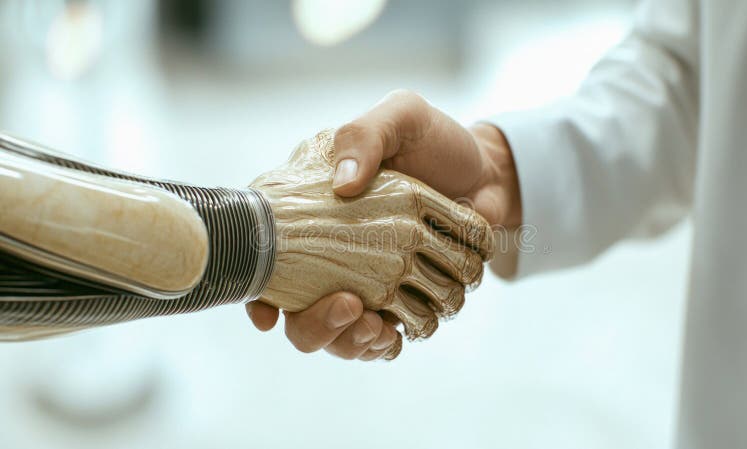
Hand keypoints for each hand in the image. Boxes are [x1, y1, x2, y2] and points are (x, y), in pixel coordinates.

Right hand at [247, 126, 493, 358]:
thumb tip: (344, 185)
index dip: (259, 294)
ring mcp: (370, 284)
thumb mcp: (401, 116)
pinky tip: (405, 327)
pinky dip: (390, 343)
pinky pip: (385, 341)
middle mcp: (336, 258)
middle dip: (318, 329)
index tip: (269, 312)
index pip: (269, 262)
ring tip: (381, 325)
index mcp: (318, 217)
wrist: (487, 172)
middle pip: (302, 319)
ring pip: (342, 339)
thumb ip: (366, 136)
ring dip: (357, 341)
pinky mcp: (405, 301)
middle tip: (349, 308)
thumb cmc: (435, 140)